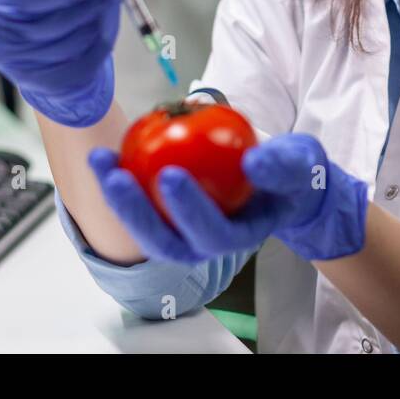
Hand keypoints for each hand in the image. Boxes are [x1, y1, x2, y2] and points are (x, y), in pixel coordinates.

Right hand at [0, 0, 156, 127]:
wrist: (42, 70)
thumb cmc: (47, 5)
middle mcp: (9, 34)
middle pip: (77, 1)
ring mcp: (29, 64)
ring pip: (91, 25)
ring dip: (104, 9)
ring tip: (96, 2)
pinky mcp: (52, 85)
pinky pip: (95, 53)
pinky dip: (102, 38)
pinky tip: (93, 34)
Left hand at [87, 133, 367, 264]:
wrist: (278, 181)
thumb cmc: (288, 174)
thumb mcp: (298, 164)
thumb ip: (281, 165)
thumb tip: (253, 163)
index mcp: (238, 237)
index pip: (211, 233)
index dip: (188, 210)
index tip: (171, 174)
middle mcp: (204, 244)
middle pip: (164, 241)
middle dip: (136, 212)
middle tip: (118, 176)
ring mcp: (181, 234)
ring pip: (143, 228)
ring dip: (116, 198)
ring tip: (100, 161)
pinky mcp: (165, 218)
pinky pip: (138, 204)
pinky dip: (118, 181)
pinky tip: (104, 154)